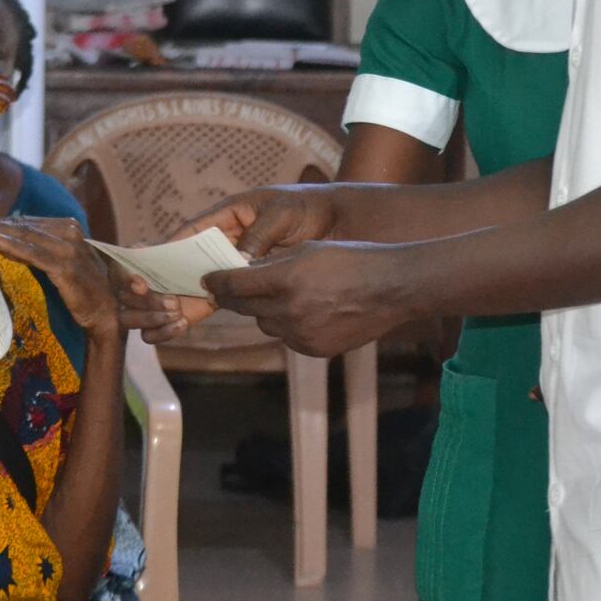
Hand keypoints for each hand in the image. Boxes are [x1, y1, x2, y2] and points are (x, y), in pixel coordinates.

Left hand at [0, 215, 119, 338]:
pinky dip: (12, 246)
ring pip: (22, 235)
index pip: (23, 222)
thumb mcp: (57, 263)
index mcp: (65, 227)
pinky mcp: (66, 266)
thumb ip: (35, 249)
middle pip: (19, 225)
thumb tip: (2, 239)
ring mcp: (68, 248)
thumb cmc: (81, 289)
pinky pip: (33, 254)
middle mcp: (68, 232)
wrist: (107, 312)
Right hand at [122, 187, 343, 344]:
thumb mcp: (281, 215)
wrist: (337, 221)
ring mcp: (239, 255)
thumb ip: (258, 236)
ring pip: (207, 275)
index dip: (173, 244)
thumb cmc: (307, 206)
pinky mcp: (252, 274)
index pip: (194, 228)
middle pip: (194, 256)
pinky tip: (191, 318)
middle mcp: (229, 235)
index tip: (154, 260)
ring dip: (190, 292)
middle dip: (174, 274)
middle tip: (155, 293)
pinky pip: (227, 288)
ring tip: (168, 310)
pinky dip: (212, 301)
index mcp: (231, 212)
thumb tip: (239, 261)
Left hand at [201, 241, 412, 358]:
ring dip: (265, 311)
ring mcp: (302, 334)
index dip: (217, 281)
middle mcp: (290, 310)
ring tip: (281, 297)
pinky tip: (305, 312)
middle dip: (235, 297)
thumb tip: (244, 272)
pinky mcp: (314, 350)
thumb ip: (272, 264)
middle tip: (227, 289)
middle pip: (245, 308)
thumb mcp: (307, 250)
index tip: (208, 279)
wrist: (392, 288)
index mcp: (285, 279)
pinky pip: (287, 338)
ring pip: (265, 324)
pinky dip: (288, 326)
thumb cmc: (351, 259)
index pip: (235, 285)